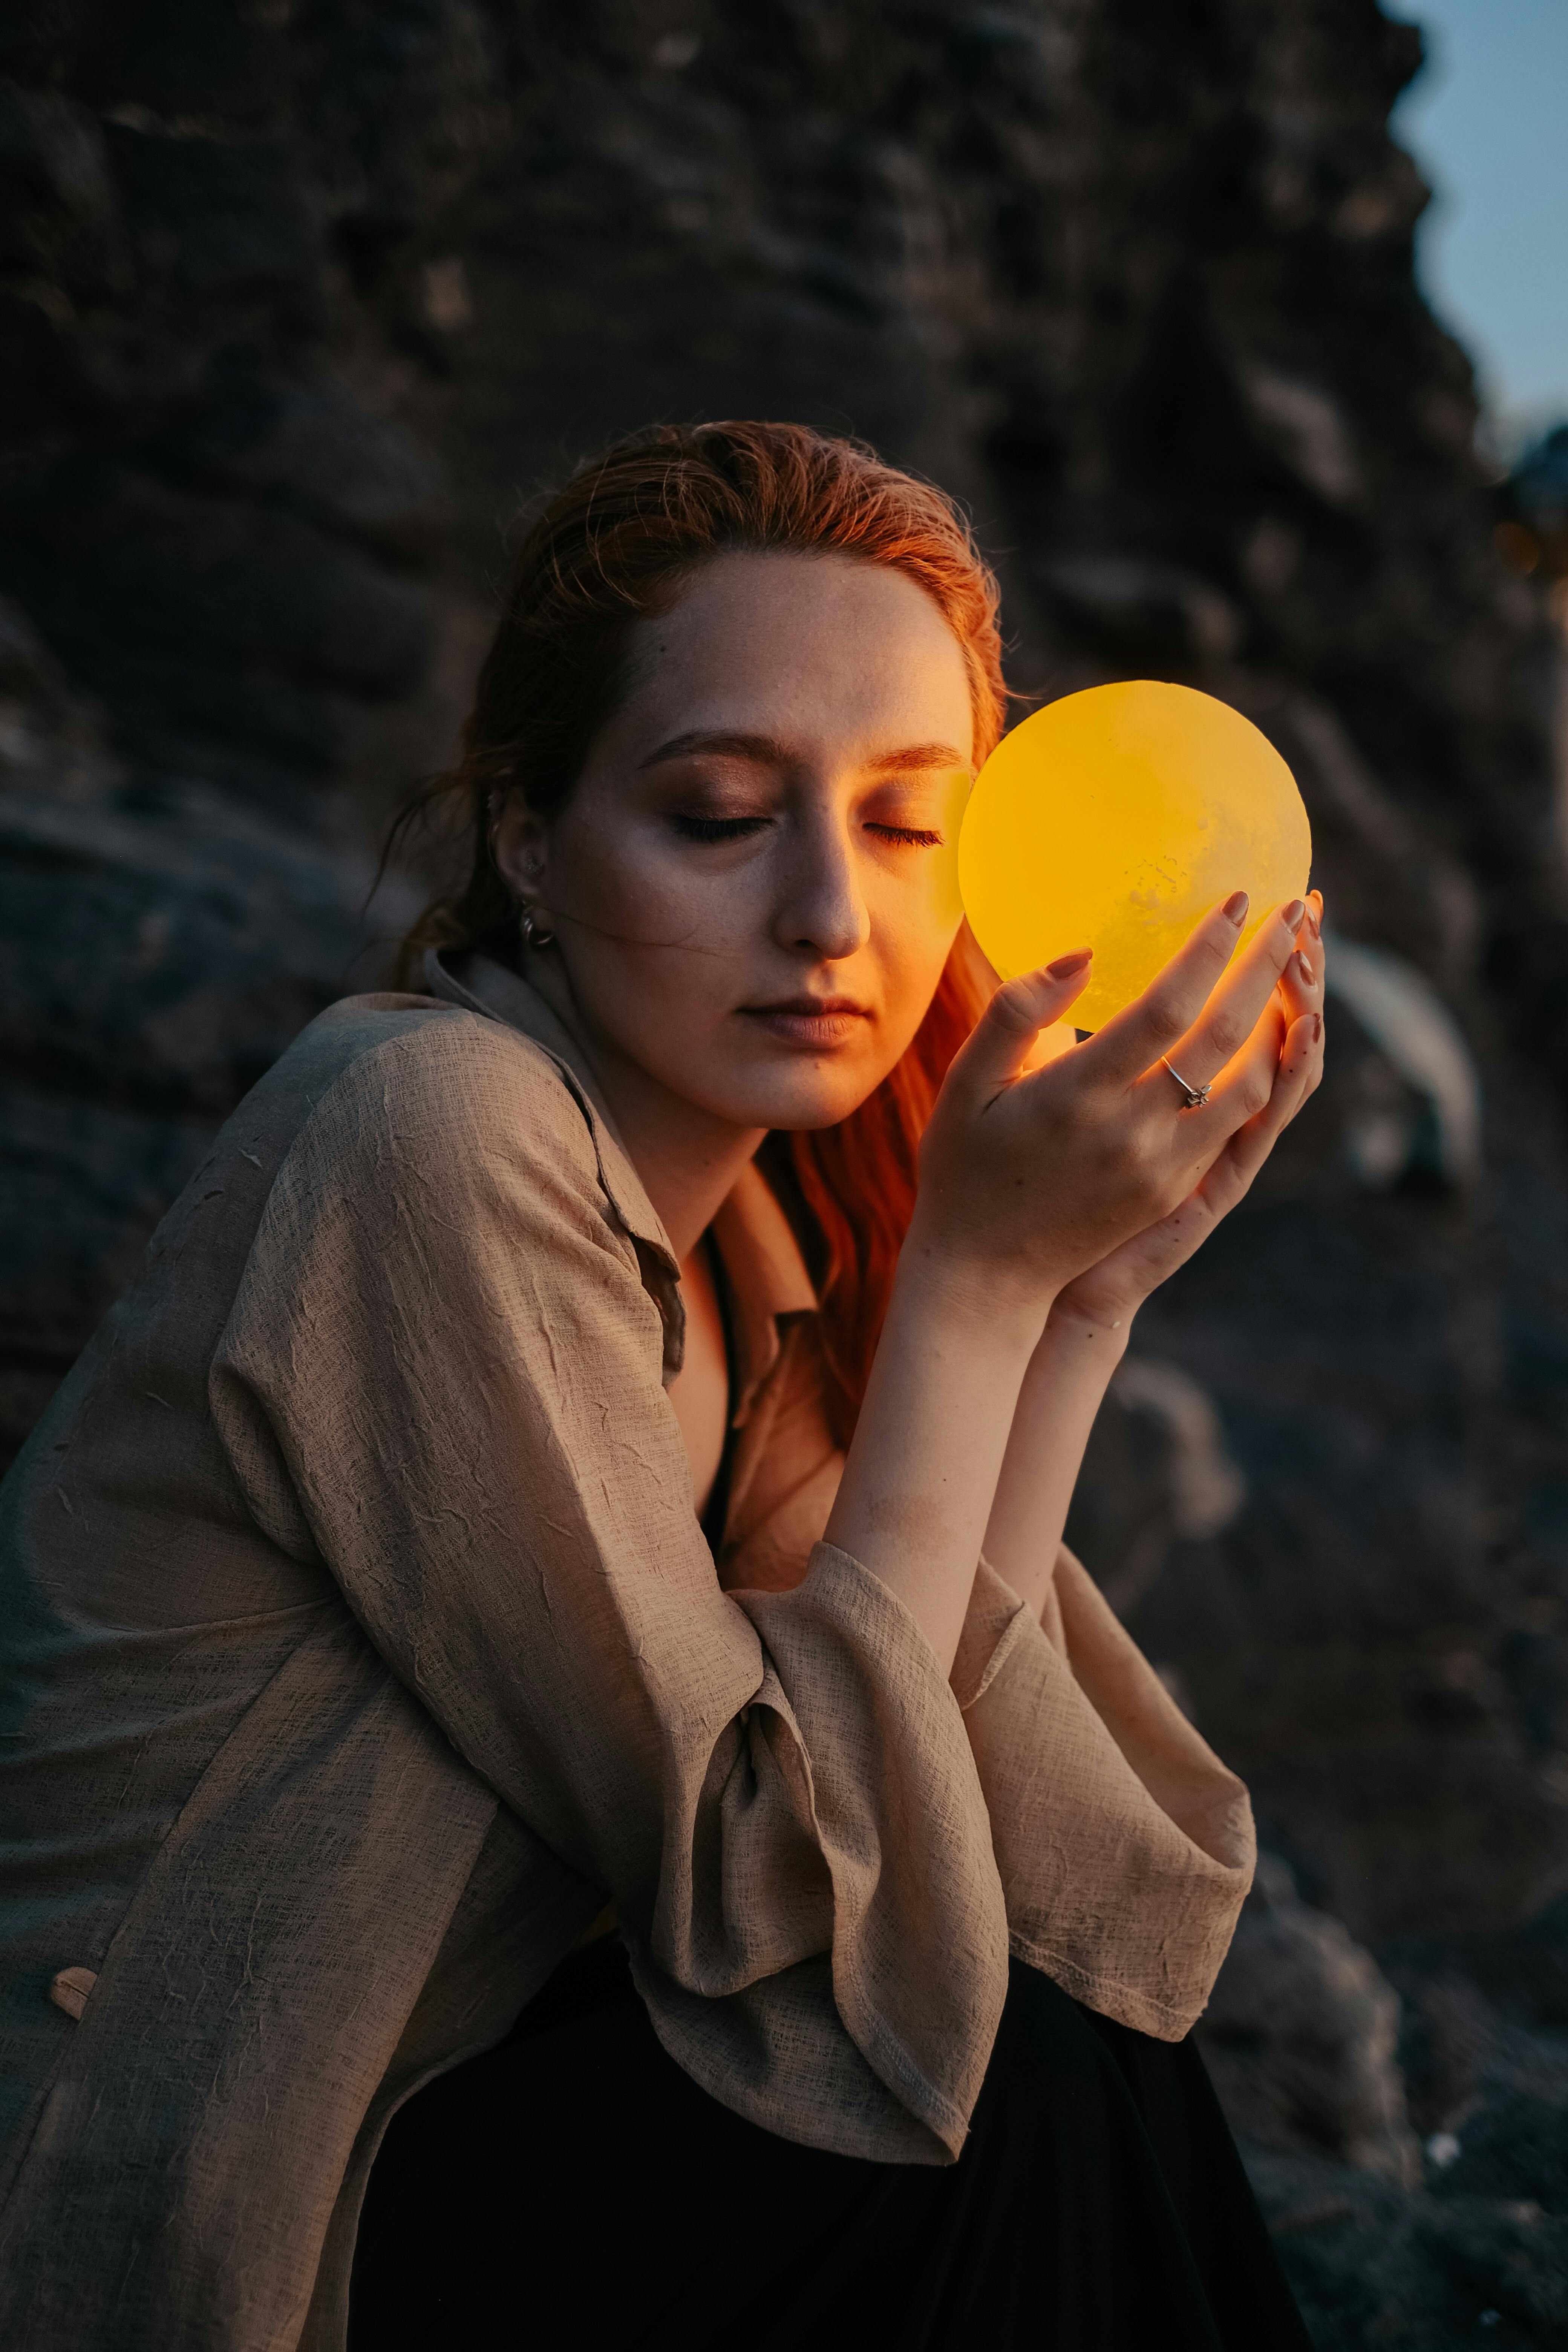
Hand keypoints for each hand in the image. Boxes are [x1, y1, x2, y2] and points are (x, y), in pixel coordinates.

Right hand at [908, 888, 1319, 1322]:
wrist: (986, 1273)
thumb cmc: (966, 1166)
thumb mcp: (966, 1083)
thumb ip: (1015, 1012)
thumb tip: (1081, 955)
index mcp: (1076, 1096)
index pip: (1165, 1007)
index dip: (1208, 949)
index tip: (1238, 899)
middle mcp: (1131, 1133)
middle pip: (1225, 1037)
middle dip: (1269, 966)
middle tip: (1299, 910)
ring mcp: (1163, 1168)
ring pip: (1251, 1085)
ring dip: (1282, 1021)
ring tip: (1294, 968)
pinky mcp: (1176, 1192)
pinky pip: (1240, 1123)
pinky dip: (1266, 1070)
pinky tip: (1269, 1033)